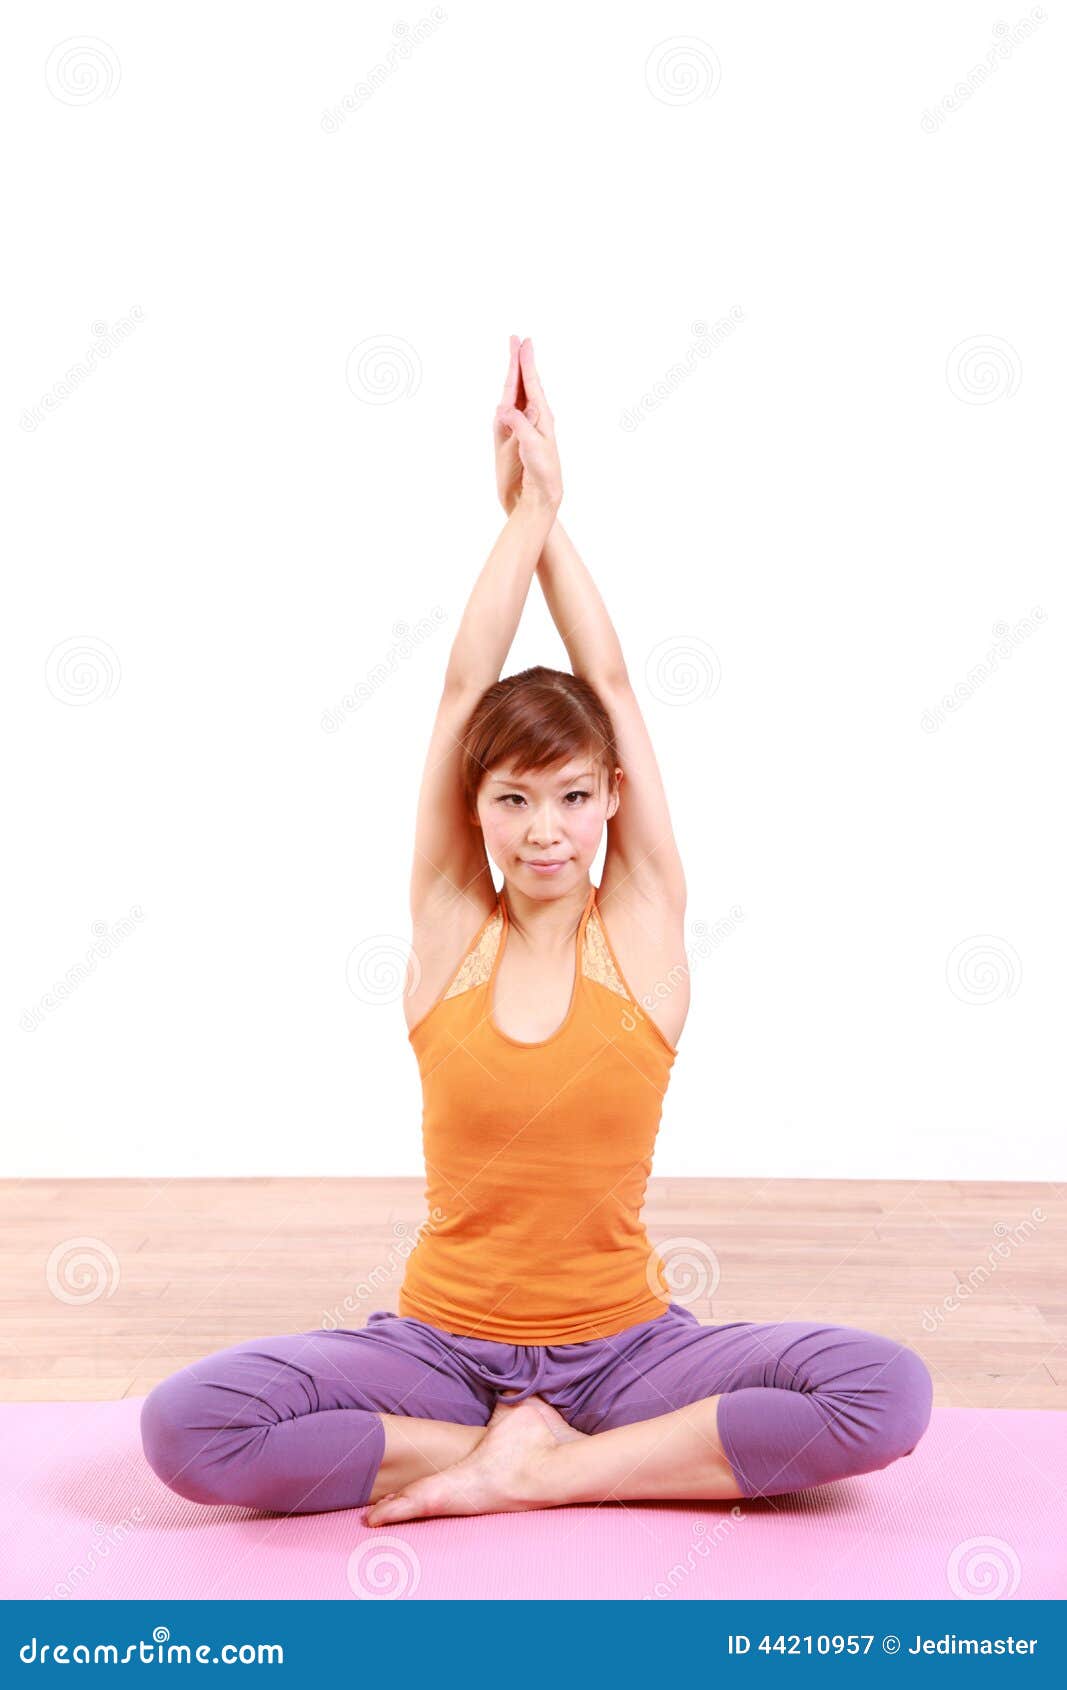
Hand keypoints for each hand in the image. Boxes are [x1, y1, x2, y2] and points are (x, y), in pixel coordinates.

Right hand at [494, 335, 524, 514]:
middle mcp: (532, 418)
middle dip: (519, 361)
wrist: (535, 497)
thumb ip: (519, 425)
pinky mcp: (509, 439)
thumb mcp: (532, 447)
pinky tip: (506, 392)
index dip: (526, 362)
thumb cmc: (542, 472)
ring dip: (513, 375)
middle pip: (523, 383)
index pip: (532, 384)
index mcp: (542, 417)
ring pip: (514, 395)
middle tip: (516, 339)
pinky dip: (506, 398)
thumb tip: (502, 407)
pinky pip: (506, 413)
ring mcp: (520, 427)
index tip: (524, 342)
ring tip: (513, 358)